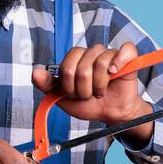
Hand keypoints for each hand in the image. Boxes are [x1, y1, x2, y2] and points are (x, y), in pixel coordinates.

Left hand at [31, 43, 152, 140]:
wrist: (109, 113)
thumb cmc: (87, 104)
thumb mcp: (62, 98)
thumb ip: (48, 85)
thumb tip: (35, 72)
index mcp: (76, 59)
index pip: (68, 65)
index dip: (69, 84)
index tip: (73, 94)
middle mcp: (91, 53)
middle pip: (83, 66)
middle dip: (84, 88)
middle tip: (88, 95)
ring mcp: (109, 54)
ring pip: (101, 63)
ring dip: (99, 85)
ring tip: (101, 92)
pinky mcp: (127, 57)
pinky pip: (125, 50)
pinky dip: (120, 62)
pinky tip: (115, 73)